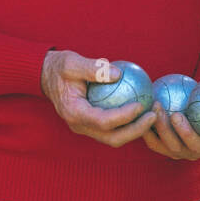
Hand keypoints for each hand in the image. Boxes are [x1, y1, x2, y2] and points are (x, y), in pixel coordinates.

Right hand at [40, 50, 156, 146]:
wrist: (46, 76)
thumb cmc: (60, 67)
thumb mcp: (72, 62)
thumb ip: (94, 69)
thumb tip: (119, 73)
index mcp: (74, 113)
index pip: (103, 121)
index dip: (123, 116)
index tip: (141, 104)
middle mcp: (80, 126)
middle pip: (112, 138)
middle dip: (136, 131)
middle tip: (153, 115)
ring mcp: (86, 128)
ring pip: (114, 138)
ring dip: (135, 130)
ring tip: (153, 115)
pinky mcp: (92, 125)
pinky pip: (113, 129)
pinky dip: (129, 124)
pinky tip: (144, 110)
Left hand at [143, 75, 199, 160]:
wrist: (191, 111)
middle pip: (195, 147)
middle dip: (185, 134)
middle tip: (176, 115)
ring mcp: (183, 153)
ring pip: (172, 146)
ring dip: (163, 129)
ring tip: (157, 107)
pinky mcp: (165, 150)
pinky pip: (156, 144)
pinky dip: (149, 132)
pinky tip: (143, 114)